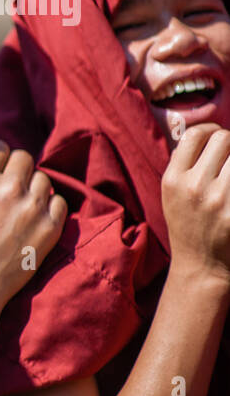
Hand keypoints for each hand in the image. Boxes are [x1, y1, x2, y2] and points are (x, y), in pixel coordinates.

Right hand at [0, 139, 67, 318]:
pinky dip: (49, 206)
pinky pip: (60, 201)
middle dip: (15, 169)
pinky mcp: (51, 227)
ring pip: (43, 178)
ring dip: (33, 188)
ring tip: (21, 206)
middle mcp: (9, 188)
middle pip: (24, 158)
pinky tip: (34, 218)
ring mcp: (33, 207)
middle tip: (8, 188)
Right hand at [162, 124, 229, 282]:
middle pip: (224, 139)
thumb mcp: (171, 194)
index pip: (195, 135)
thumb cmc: (187, 225)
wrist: (201, 264)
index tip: (216, 138)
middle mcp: (194, 187)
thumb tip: (203, 135)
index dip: (211, 130)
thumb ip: (183, 164)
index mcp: (173, 179)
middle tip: (229, 157)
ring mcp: (219, 200)